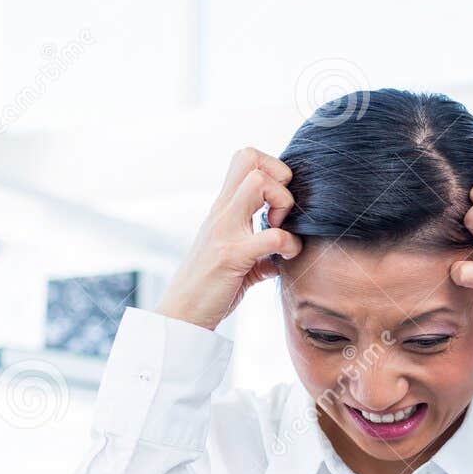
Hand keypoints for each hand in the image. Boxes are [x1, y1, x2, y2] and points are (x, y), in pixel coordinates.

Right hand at [157, 147, 302, 330]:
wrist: (181, 316)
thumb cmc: (209, 290)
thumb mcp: (235, 262)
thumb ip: (259, 255)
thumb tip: (281, 258)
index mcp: (222, 209)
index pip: (245, 159)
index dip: (272, 171)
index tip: (276, 205)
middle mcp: (221, 213)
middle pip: (250, 157)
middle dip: (279, 178)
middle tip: (281, 213)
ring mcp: (225, 231)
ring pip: (259, 182)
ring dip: (283, 203)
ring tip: (282, 230)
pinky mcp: (232, 257)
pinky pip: (273, 236)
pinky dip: (290, 245)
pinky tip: (287, 258)